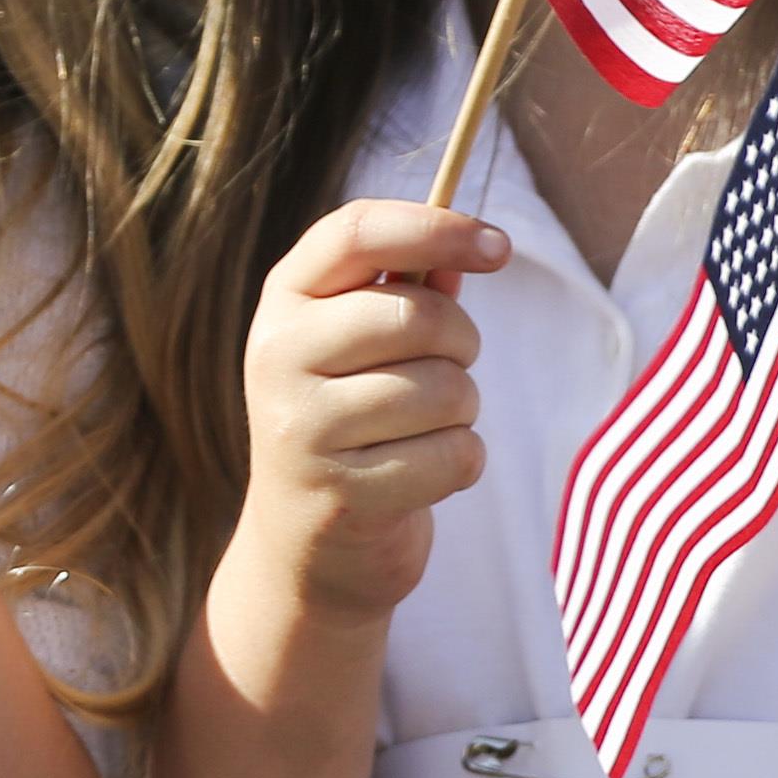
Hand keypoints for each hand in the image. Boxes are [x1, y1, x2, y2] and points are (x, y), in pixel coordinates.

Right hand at [234, 199, 500, 627]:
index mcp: (282, 303)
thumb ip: (409, 290)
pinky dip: (462, 463)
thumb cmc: (351, 423)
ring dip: (463, 409)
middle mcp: (278, 358)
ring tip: (427, 427)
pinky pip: (455, 454)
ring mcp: (303, 429)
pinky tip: (424, 473)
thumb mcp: (360, 347)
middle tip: (453, 365)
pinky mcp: (341, 494)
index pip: (356, 233)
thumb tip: (473, 245)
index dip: (437, 227)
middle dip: (462, 341)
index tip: (499, 246)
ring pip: (445, 389)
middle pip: (417, 315)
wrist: (307, 549)